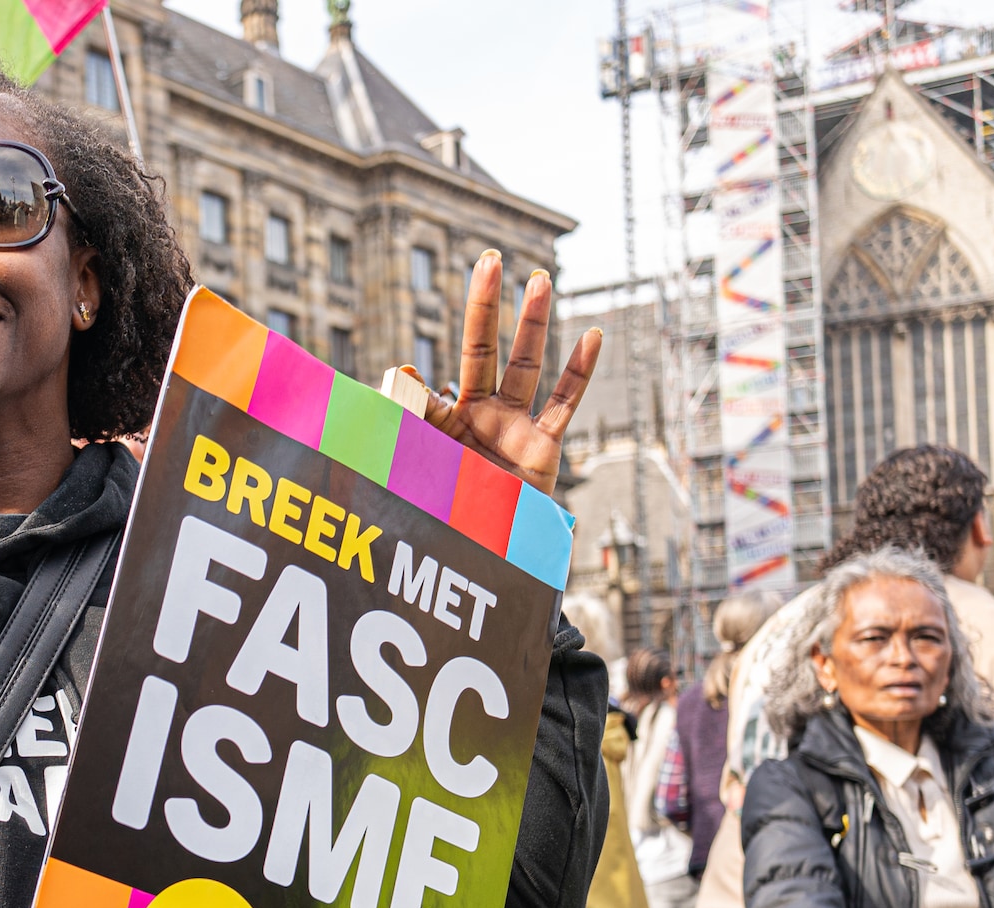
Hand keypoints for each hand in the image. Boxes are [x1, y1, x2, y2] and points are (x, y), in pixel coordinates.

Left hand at [419, 253, 600, 494]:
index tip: (403, 371)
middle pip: (485, 351)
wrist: (477, 561)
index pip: (434, 384)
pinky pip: (564, 406)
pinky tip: (594, 335)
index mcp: (447, 420)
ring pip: (527, 367)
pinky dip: (580, 372)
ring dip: (533, 324)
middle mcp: (483, 416)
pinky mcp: (543, 449)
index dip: (418, 380)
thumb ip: (408, 419)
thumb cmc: (443, 516)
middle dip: (487, 307)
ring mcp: (515, 429)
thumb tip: (399, 368)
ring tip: (538, 279)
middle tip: (490, 259)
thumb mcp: (416, 466)